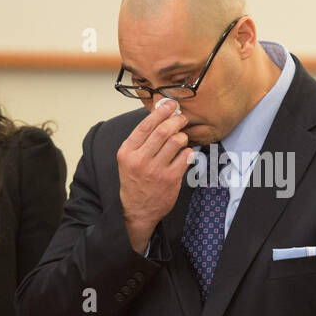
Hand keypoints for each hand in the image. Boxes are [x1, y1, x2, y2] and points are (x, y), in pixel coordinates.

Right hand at [118, 99, 191, 252]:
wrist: (137, 210)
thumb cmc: (135, 180)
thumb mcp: (129, 158)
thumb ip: (142, 139)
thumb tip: (158, 113)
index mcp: (127, 152)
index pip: (145, 125)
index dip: (160, 112)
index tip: (170, 105)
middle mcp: (140, 160)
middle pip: (163, 131)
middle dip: (176, 120)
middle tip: (182, 119)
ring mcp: (156, 170)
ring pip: (176, 142)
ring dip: (183, 136)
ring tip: (182, 138)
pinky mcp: (170, 179)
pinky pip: (185, 156)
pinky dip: (188, 151)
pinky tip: (184, 154)